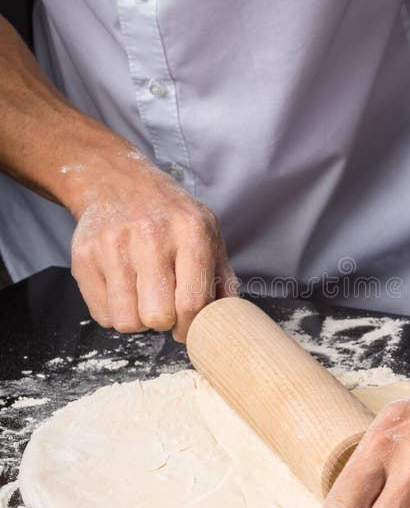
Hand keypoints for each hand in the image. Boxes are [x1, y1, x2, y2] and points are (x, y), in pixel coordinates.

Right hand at [70, 150, 237, 340]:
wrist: (116, 180)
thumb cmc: (167, 212)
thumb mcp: (206, 231)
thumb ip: (222, 275)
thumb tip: (228, 317)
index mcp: (190, 231)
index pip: (192, 302)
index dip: (191, 326)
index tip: (186, 327)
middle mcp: (151, 236)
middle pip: (158, 316)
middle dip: (164, 323)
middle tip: (164, 308)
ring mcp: (113, 246)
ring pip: (127, 321)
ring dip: (137, 319)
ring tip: (142, 297)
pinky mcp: (84, 256)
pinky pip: (102, 314)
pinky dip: (114, 312)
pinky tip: (122, 289)